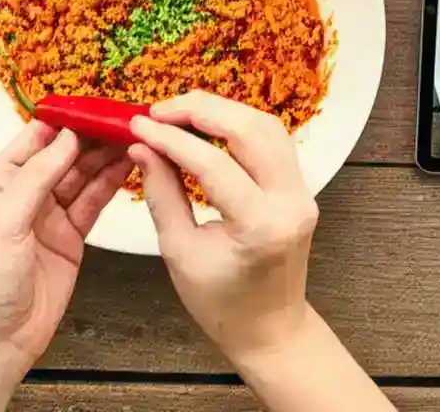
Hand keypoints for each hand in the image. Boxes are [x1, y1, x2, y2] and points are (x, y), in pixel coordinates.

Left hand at [0, 122, 129, 411]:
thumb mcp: (5, 220)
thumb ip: (37, 176)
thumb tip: (66, 136)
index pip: (34, 138)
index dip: (64, 119)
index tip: (94, 103)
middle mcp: (23, 194)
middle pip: (63, 154)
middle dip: (92, 136)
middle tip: (124, 118)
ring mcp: (49, 216)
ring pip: (82, 176)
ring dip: (106, 157)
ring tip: (134, 136)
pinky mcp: (70, 238)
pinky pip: (92, 203)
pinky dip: (110, 185)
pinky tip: (128, 167)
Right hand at [128, 91, 317, 361]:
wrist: (270, 329)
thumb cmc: (222, 303)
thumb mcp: (179, 251)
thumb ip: (161, 193)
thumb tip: (141, 146)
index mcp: (260, 226)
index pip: (211, 163)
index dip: (170, 138)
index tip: (137, 124)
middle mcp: (290, 202)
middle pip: (249, 129)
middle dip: (199, 110)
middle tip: (157, 110)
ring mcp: (302, 193)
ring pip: (266, 126)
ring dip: (221, 111)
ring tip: (178, 112)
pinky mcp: (300, 188)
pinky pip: (273, 140)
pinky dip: (239, 124)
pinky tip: (207, 125)